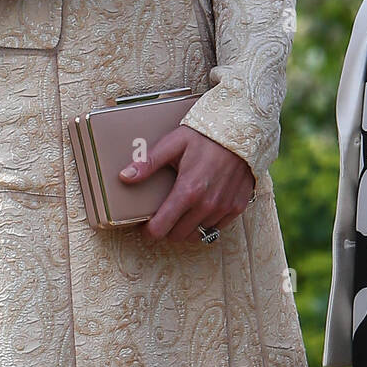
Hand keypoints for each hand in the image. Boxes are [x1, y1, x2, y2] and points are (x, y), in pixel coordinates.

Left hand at [119, 126, 255, 242]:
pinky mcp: (237, 206)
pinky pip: (217, 228)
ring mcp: (224, 207)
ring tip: (183, 210)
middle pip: (178, 235)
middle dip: (167, 229)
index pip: (161, 228)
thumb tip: (124, 177)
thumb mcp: (174, 143)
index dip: (150, 230)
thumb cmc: (205, 135)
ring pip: (198, 234)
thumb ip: (148, 162)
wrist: (241, 130)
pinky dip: (207, 223)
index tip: (147, 224)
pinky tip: (202, 208)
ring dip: (187, 227)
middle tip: (164, 215)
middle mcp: (207, 204)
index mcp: (188, 191)